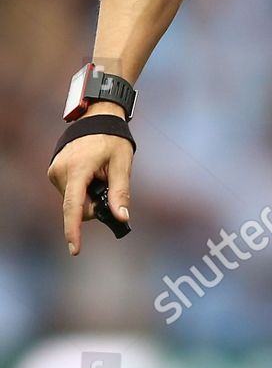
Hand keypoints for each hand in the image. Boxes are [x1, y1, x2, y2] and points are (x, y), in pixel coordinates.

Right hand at [48, 131, 132, 255]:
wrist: (97, 117)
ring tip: (99, 172)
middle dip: (94, 205)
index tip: (75, 250)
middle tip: (109, 185)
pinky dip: (81, 190)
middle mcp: (60, 171)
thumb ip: (121, 192)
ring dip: (88, 195)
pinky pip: (70, 192)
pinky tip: (90, 173)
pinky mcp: (54, 171)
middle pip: (77, 206)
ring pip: (73, 201)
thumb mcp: (122, 164)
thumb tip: (122, 217)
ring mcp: (54, 171)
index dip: (74, 230)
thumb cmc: (113, 139)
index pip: (73, 206)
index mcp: (78, 169)